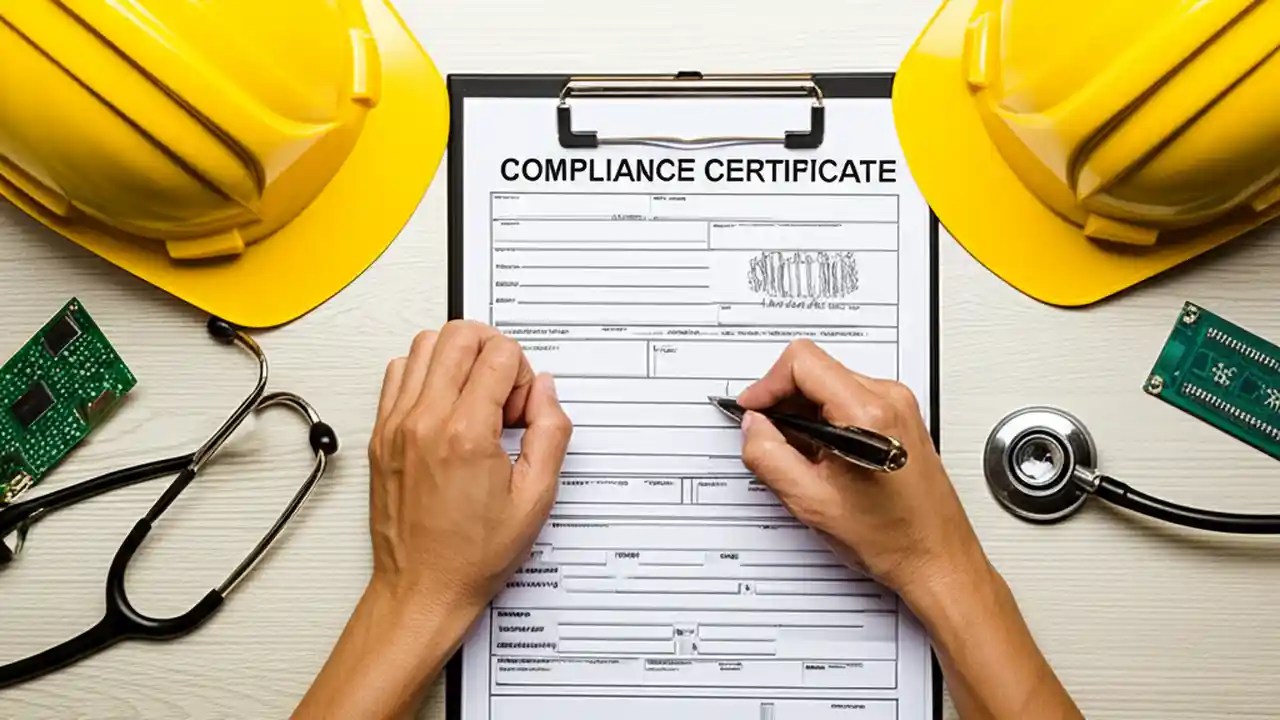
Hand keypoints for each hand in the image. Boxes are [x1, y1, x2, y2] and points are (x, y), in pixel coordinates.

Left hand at [296, 321, 571, 719]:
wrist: (422, 588)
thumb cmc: (471, 555)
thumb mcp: (535, 499)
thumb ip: (550, 433)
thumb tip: (545, 391)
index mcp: (465, 434)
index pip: (499, 355)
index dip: (523, 375)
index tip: (521, 411)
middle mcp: (424, 422)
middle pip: (460, 335)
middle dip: (493, 350)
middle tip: (503, 392)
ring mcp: (395, 425)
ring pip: (424, 344)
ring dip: (458, 357)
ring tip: (475, 397)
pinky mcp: (379, 435)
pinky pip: (397, 373)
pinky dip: (425, 373)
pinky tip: (446, 405)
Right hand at [736, 339, 985, 603]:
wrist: (937, 558)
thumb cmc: (892, 537)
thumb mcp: (812, 501)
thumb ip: (769, 456)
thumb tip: (753, 427)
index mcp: (869, 413)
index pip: (802, 362)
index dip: (767, 384)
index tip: (753, 409)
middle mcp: (890, 400)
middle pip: (816, 369)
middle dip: (783, 400)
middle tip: (768, 435)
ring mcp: (899, 407)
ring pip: (830, 384)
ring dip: (804, 412)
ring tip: (800, 455)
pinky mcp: (900, 418)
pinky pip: (848, 400)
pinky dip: (824, 420)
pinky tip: (821, 456)